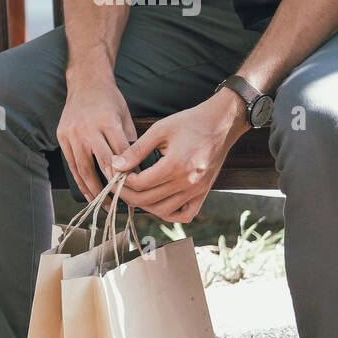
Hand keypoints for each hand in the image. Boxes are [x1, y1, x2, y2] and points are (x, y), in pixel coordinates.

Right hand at [57, 72, 136, 200]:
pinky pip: (71, 164)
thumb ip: (129, 140)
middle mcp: (87, 128)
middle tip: (121, 203)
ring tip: (103, 204)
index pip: (120, 153)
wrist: (85, 83)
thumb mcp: (125, 115)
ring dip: (94, 189)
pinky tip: (88, 193)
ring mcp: (72, 133)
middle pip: (101, 163)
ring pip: (83, 167)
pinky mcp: (62, 137)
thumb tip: (137, 167)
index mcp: (107, 121)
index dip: (128, 172)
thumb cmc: (110, 100)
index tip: (136, 189)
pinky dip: (79, 180)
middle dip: (112, 186)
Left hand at [112, 90, 248, 221]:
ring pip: (163, 211)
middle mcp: (188, 183)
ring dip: (144, 205)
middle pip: (147, 201)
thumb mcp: (159, 130)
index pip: (140, 184)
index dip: (122, 179)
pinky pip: (185, 214)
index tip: (115, 171)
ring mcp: (198, 190)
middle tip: (117, 184)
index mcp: (176, 165)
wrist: (223, 123)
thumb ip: (136, 150)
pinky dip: (169, 214)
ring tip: (134, 192)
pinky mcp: (204, 192)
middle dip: (126, 194)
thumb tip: (115, 164)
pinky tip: (158, 202)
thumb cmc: (190, 122)